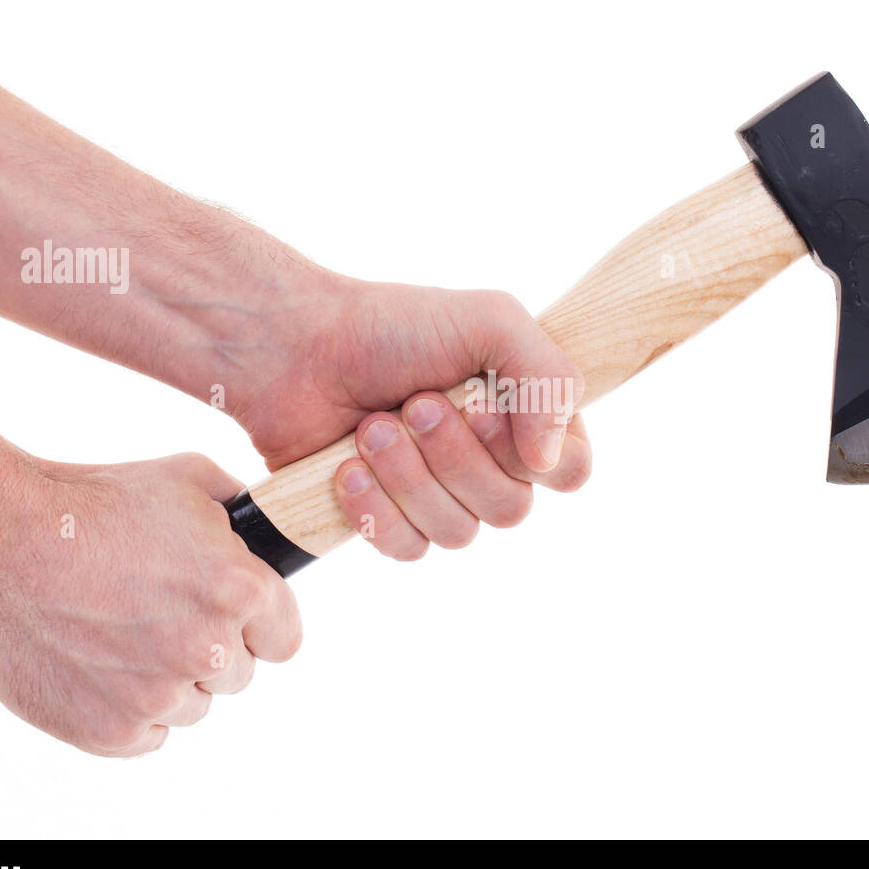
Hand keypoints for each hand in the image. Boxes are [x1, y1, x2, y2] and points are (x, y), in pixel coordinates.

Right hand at [0, 447, 300, 756]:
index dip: (260, 626)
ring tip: (118, 633)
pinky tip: (97, 665)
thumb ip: (239, 514)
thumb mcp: (185, 479)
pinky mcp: (112, 732)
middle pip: (238, 674)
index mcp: (238, 591)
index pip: (285, 639)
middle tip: (157, 613)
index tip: (233, 617)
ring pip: (193, 706)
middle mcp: (207, 649)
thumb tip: (266, 532)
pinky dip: (127, 710)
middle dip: (209, 647)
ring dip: (168, 681)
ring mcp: (158, 696)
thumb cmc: (90, 503)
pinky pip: (147, 735)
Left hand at [229, 276, 592, 560]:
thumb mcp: (491, 320)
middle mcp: (490, 462)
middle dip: (456, 456)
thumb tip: (551, 460)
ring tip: (371, 428)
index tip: (487, 407)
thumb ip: (548, 377)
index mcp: (526, 417)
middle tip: (414, 405)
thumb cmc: (392, 326)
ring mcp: (440, 496)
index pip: (572, 471)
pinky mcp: (390, 520)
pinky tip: (347, 468)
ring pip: (459, 533)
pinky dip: (377, 508)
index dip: (535, 455)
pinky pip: (410, 549)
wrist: (296, 348)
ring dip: (410, 476)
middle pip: (512, 509)